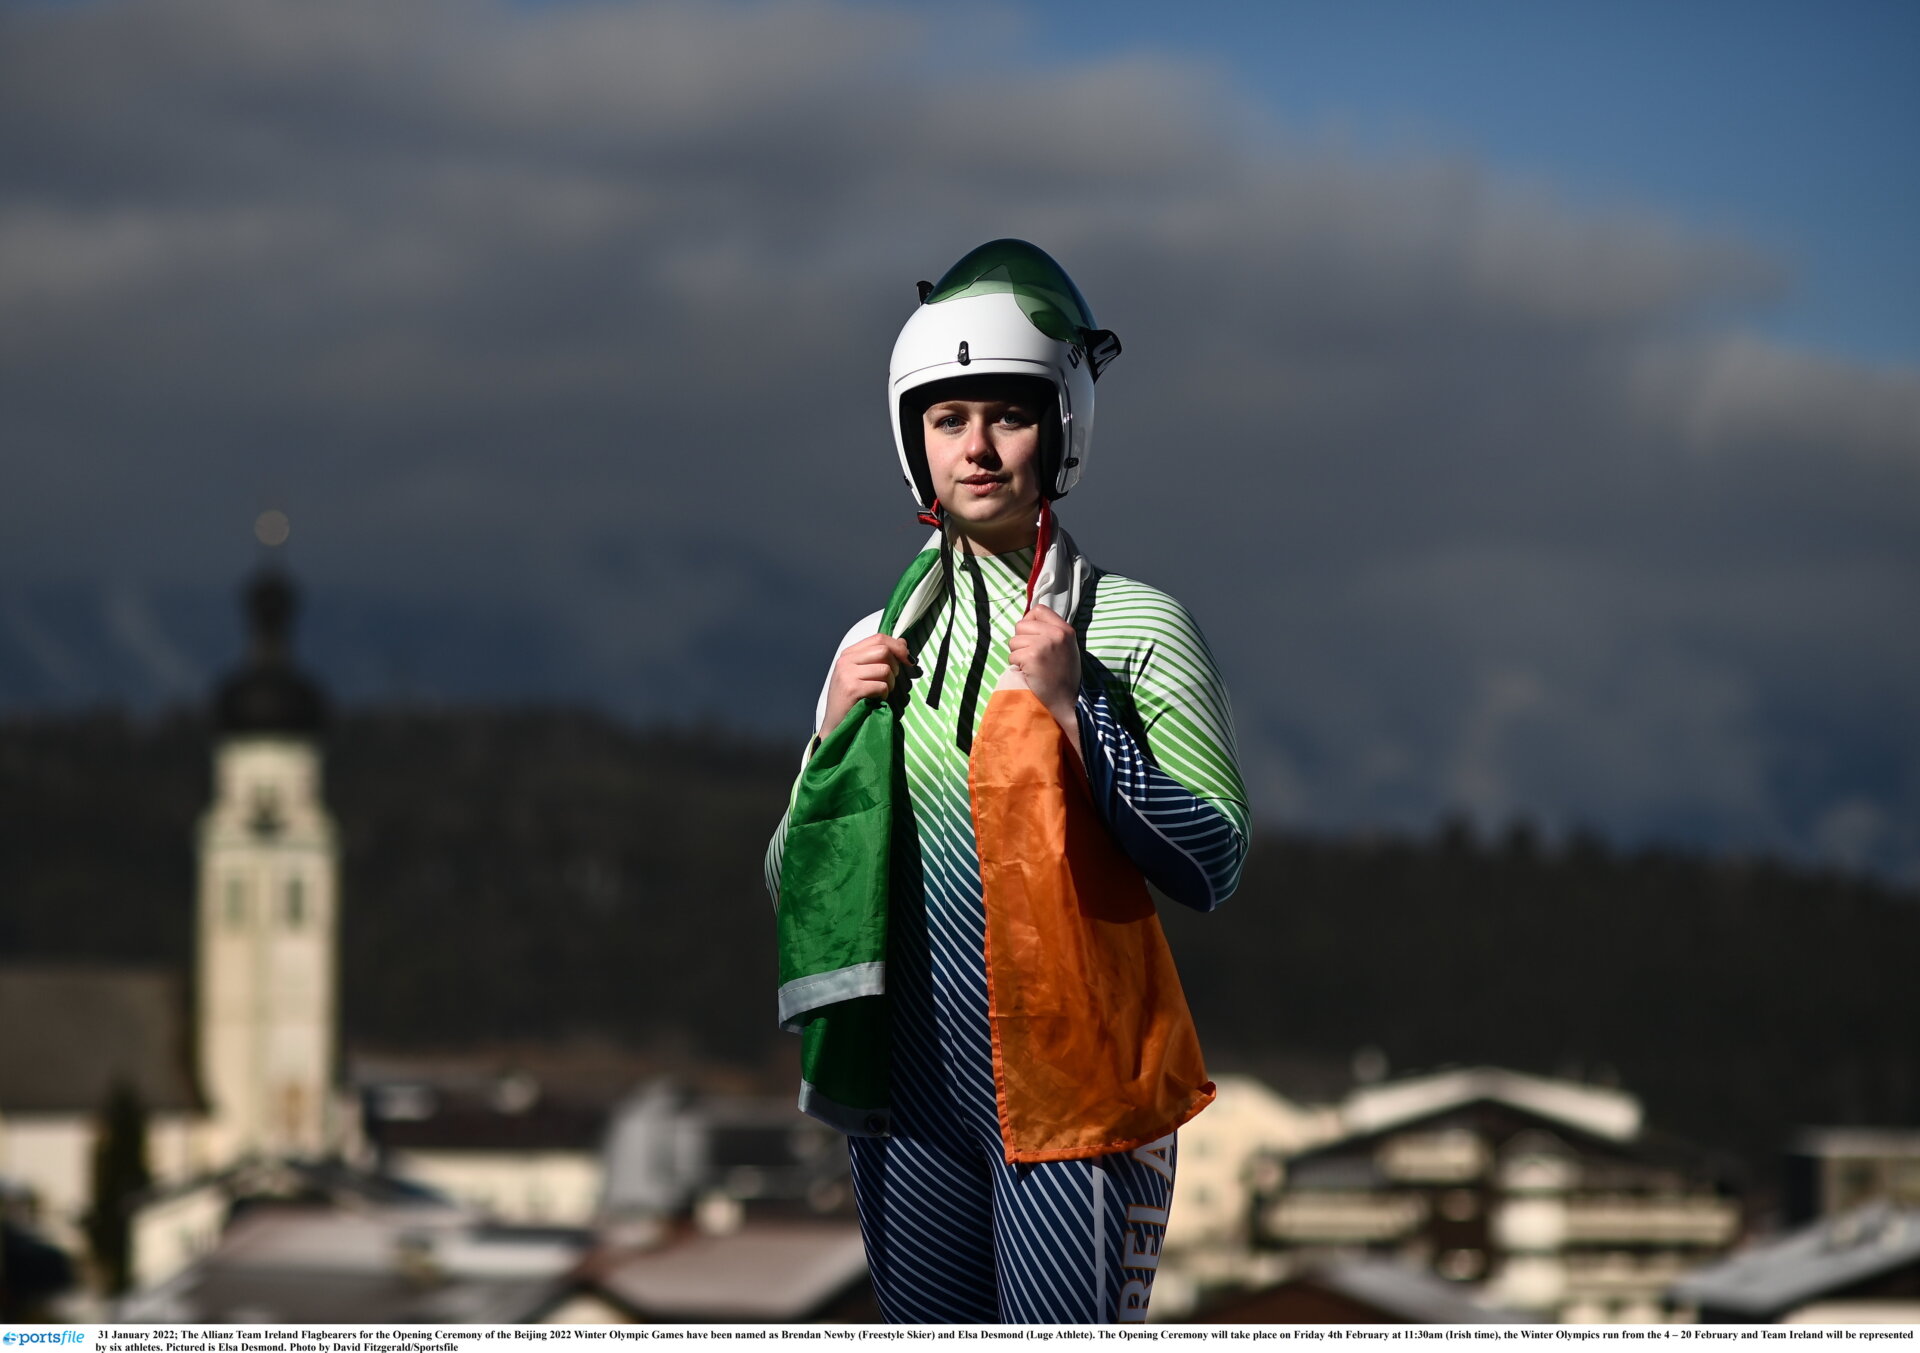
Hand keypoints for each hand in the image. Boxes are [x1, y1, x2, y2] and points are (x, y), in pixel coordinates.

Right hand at [820, 633, 912, 735]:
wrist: (836, 724)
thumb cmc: (852, 699)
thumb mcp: (862, 673)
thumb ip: (879, 657)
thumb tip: (903, 643)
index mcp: (849, 653)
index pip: (879, 638)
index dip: (898, 646)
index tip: (907, 660)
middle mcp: (846, 660)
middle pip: (884, 650)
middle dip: (895, 666)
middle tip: (890, 681)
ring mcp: (847, 674)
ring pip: (885, 669)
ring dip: (890, 683)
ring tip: (882, 692)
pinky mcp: (852, 689)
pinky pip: (881, 685)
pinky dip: (884, 694)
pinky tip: (877, 699)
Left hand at [1007, 606, 1082, 756]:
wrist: (1068, 701)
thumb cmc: (1064, 676)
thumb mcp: (1066, 647)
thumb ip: (1051, 632)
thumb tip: (1028, 620)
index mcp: (1065, 629)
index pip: (1038, 609)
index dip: (1030, 622)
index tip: (1032, 637)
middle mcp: (1056, 633)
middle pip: (1021, 625)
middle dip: (1021, 641)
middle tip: (1032, 656)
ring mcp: (1044, 644)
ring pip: (1014, 641)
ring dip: (1017, 654)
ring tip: (1032, 666)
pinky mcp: (1032, 657)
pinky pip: (1012, 656)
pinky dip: (1016, 666)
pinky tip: (1030, 673)